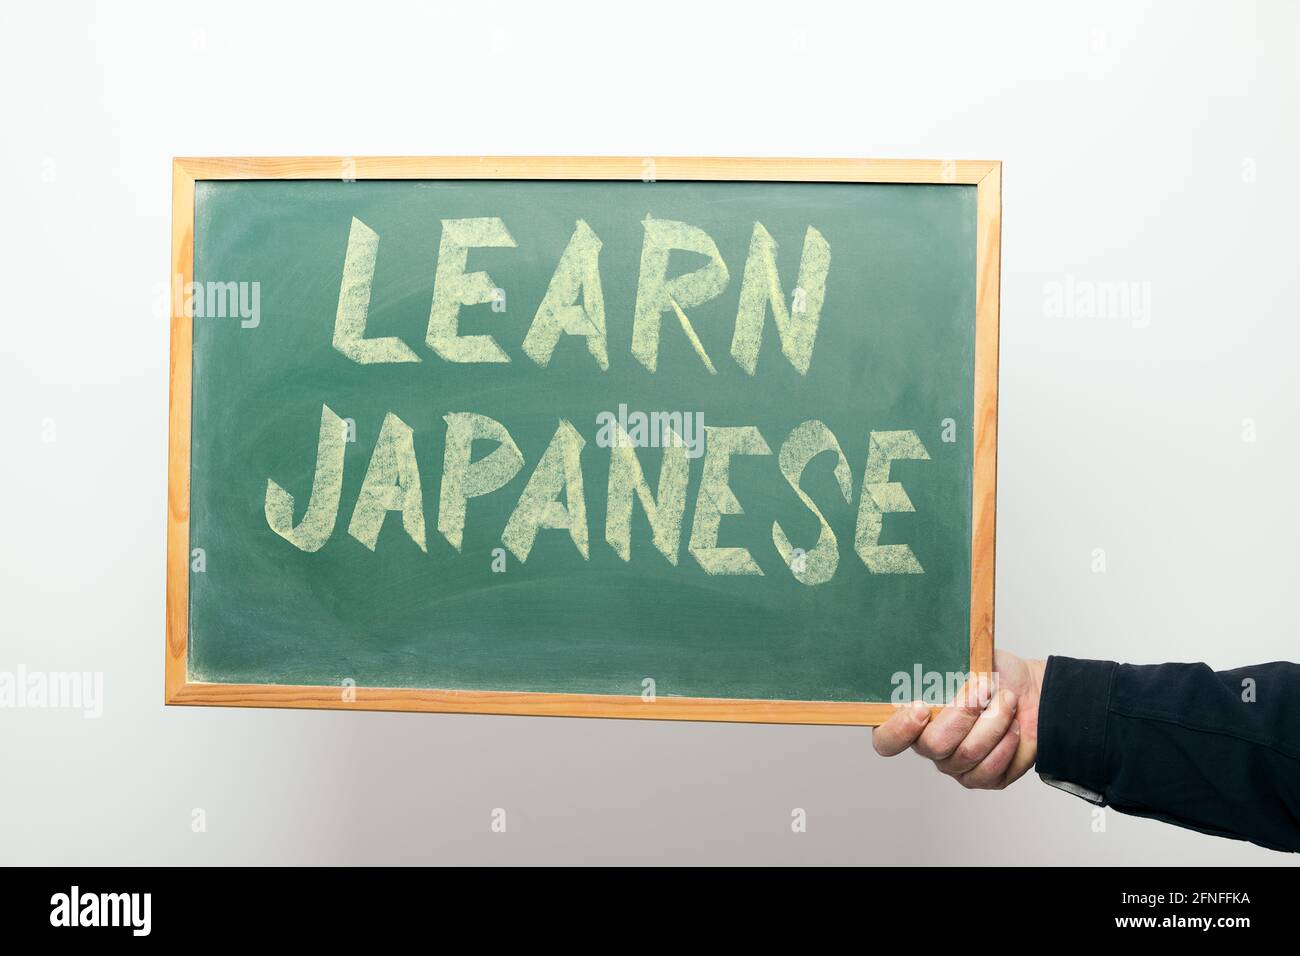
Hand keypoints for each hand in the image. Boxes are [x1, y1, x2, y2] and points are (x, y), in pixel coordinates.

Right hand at [872, 650, 1045, 788]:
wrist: (1030, 690)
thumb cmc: (993, 673)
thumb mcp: (963, 659)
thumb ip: (941, 664)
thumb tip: (927, 654)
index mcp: (912, 717)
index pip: (886, 739)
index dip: (899, 729)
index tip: (922, 707)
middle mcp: (928, 745)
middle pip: (933, 745)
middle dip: (963, 713)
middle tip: (984, 687)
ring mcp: (955, 765)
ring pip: (967, 754)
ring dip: (994, 721)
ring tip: (1007, 699)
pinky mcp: (984, 778)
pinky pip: (989, 769)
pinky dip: (1006, 741)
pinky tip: (1013, 726)